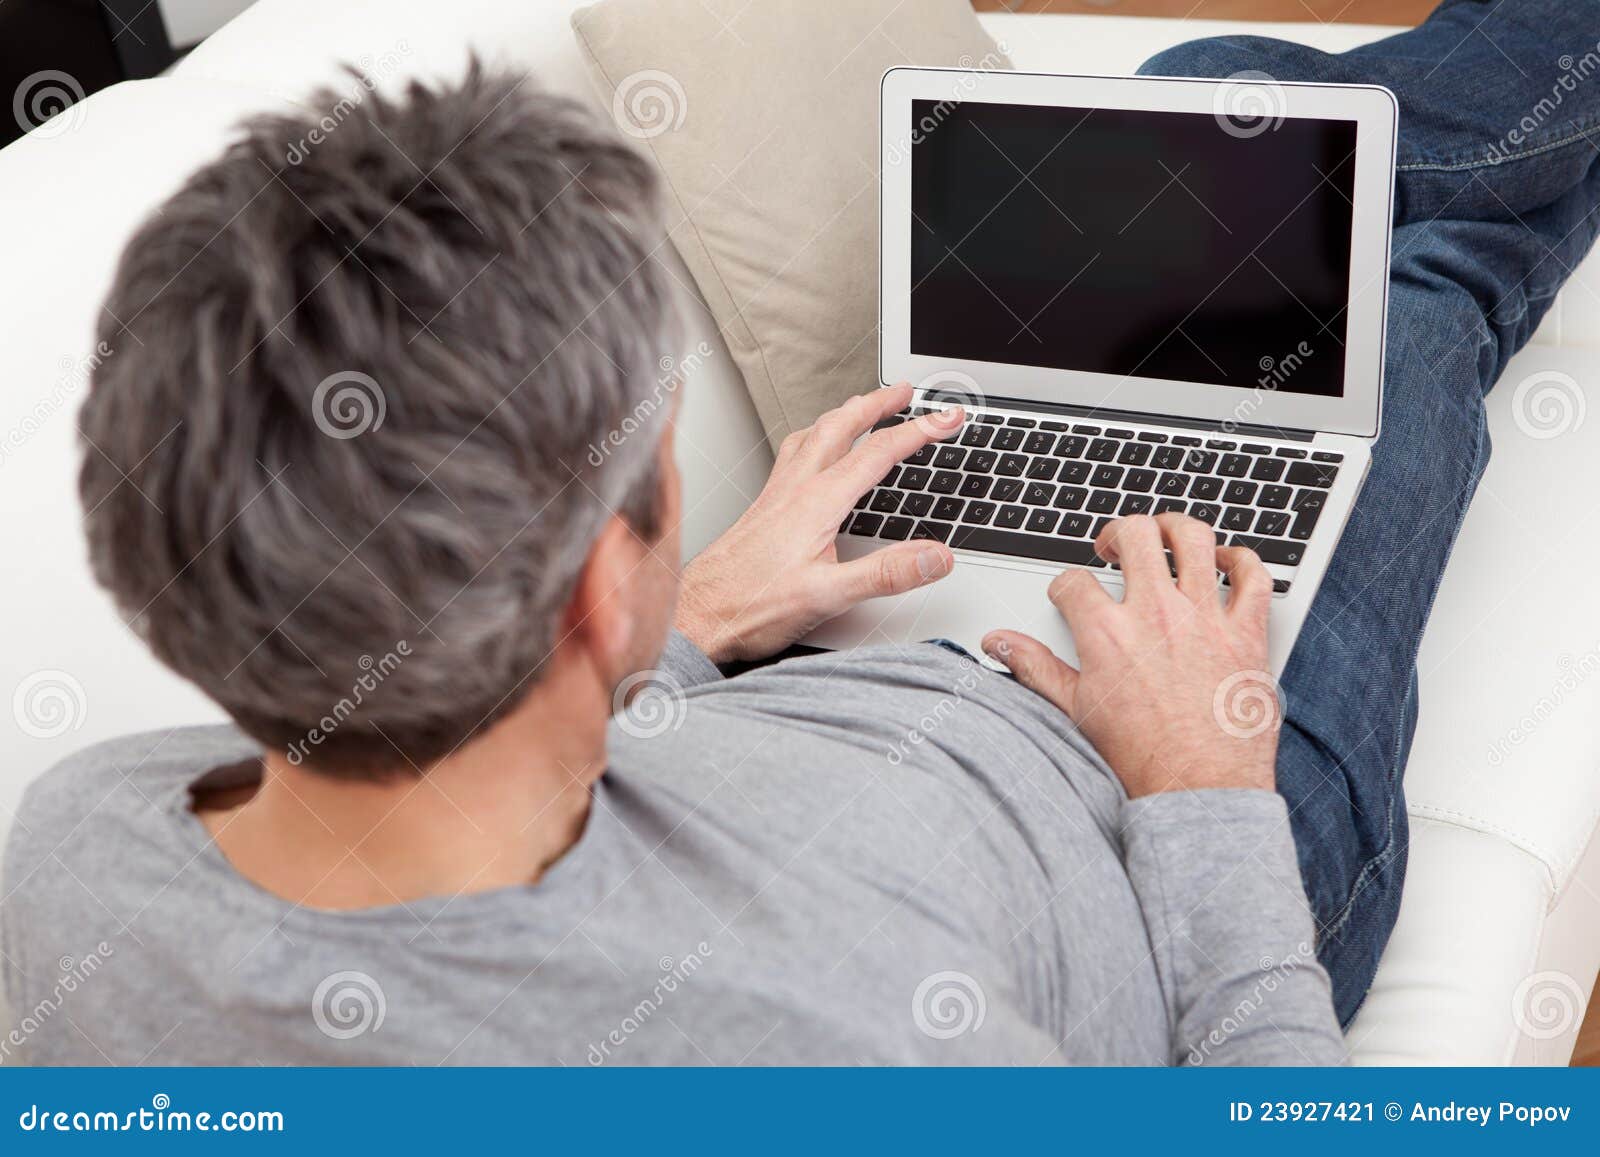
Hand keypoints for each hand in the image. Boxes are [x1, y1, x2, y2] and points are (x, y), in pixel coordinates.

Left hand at [674, 384, 960, 663]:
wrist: (697, 615)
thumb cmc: (751, 606)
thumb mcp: (830, 596)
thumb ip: (887, 574)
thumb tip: (937, 556)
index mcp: (817, 502)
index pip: (877, 453)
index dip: (918, 431)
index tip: (947, 417)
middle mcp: (794, 488)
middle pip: (842, 426)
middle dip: (878, 403)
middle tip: (905, 390)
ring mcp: (776, 493)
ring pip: (813, 434)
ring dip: (844, 414)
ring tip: (863, 406)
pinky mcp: (762, 505)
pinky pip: (792, 453)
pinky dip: (814, 437)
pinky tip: (812, 449)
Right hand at [982, 513, 1279, 797]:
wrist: (1200, 792)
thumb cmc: (1142, 760)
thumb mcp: (1075, 711)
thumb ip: (1034, 667)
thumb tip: (999, 643)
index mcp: (1107, 633)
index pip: (1075, 581)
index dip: (1066, 585)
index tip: (1071, 596)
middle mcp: (1156, 614)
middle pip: (1135, 535)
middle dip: (1118, 533)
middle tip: (1115, 547)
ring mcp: (1204, 619)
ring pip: (1193, 538)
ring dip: (1175, 528)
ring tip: (1166, 536)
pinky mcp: (1246, 633)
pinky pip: (1253, 575)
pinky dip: (1241, 558)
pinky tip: (1226, 562)